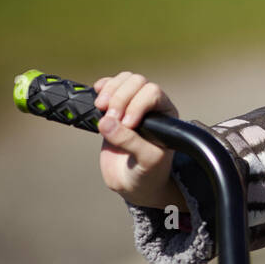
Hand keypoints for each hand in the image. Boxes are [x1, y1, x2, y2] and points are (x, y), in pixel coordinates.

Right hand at [94, 71, 184, 209]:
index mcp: (166, 115)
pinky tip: (98, 100)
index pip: (152, 93)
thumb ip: (130, 142)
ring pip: (124, 80)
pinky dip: (103, 88)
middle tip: (111, 119)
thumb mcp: (146, 160)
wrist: (134, 183)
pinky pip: (110, 87)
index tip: (127, 124)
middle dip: (121, 98)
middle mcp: (151, 107)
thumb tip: (106, 122)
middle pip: (137, 82)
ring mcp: (133, 105)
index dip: (136, 104)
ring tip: (102, 110)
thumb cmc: (148, 172)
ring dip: (111, 91)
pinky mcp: (115, 109)